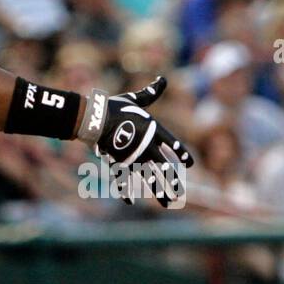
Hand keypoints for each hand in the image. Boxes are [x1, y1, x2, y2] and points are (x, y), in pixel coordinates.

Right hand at [79, 75, 193, 207]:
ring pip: (149, 179)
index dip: (182, 154)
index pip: (173, 144)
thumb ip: (150, 93)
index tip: (190, 164)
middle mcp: (147, 146)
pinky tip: (130, 202)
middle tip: (179, 193)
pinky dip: (125, 191)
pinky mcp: (118, 163)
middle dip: (172, 182)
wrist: (94, 118)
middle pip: (164, 168)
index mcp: (153, 130)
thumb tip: (163, 79)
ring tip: (168, 204)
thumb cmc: (114, 107)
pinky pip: (122, 180)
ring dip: (159, 193)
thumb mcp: (134, 99)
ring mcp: (133, 157)